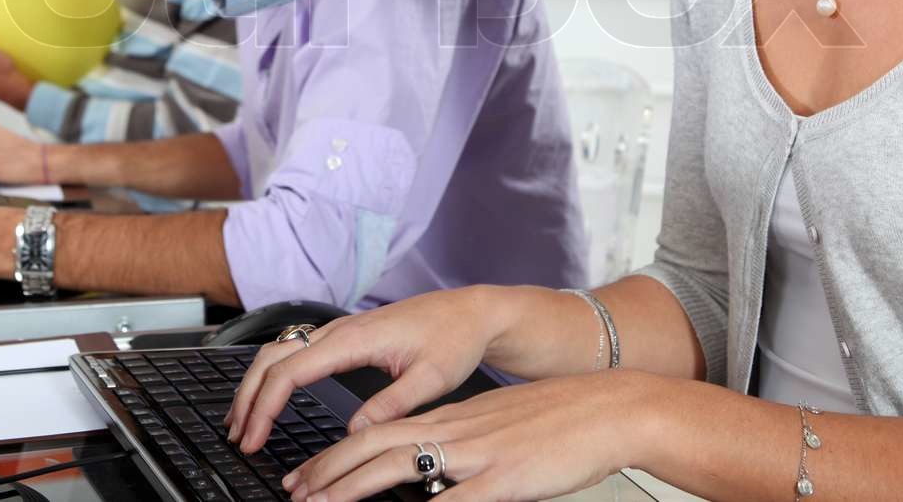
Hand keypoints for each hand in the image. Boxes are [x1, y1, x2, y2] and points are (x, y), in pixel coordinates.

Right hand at [227, 288, 499, 453]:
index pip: (290, 372)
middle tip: (239, 438)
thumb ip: (391, 404)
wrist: (471, 311)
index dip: (265, 407)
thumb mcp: (431, 378)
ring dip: (255, 385)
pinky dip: (272, 375)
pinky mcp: (344, 336)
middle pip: (272, 358)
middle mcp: (339, 329)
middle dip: (248, 398)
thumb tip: (354, 434)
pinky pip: (294, 351)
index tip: (254, 439)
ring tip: (243, 423)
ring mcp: (339, 330)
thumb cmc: (455, 338)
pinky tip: (270, 397)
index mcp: (354, 338)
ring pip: (278, 351)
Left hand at [277, 373, 647, 501]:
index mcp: (451, 420)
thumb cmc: (558, 422)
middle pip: (374, 447)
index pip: (377, 433)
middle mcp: (454, 433)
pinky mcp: (504, 481)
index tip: (306, 477)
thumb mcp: (496, 429)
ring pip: (399, 467)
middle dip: (327, 472)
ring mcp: (477, 456)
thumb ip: (460, 447)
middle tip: (294, 493)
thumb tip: (430, 475)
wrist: (608, 410)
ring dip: (352, 488)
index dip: (336, 457)